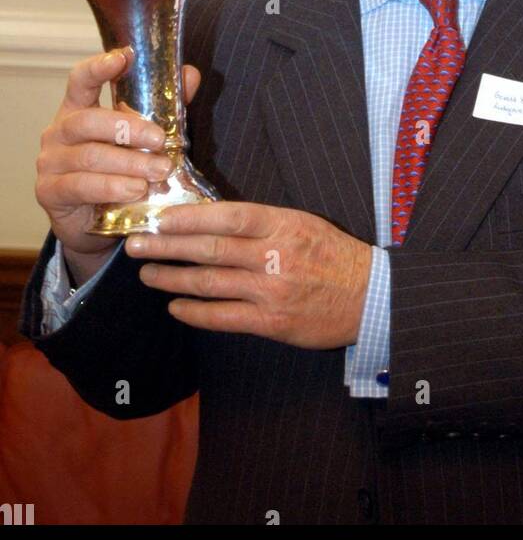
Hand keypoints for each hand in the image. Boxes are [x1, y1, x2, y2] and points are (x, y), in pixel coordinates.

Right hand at [36, 47, 200, 259]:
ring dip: (128, 164)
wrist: (91, 221)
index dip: (98, 67)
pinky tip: (135, 190)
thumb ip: (164, 108)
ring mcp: (49, 162)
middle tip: (161, 140)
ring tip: (158, 171)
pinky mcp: (48, 192)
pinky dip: (111, 187)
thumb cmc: (117, 169)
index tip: (123, 57)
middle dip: (128, 129)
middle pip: (88, 121)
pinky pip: (81, 187)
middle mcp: (58, 132)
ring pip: (89, 156)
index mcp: (77, 109)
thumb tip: (190, 74)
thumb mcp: (140, 138)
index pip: (80, 80)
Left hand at [125, 201, 372, 349]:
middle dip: (166, 247)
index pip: (228, 216)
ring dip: (172, 278)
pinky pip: (223, 317)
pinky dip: (194, 312)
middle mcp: (275, 255)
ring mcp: (272, 291)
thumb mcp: (302, 224)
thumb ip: (262, 223)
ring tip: (147, 274)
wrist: (370, 296)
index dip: (189, 217)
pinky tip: (175, 307)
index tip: (160, 218)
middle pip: (209, 248)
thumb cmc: (333, 255)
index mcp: (283, 224)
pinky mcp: (272, 323)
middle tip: (135, 244)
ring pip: (210, 283)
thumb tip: (211, 219)